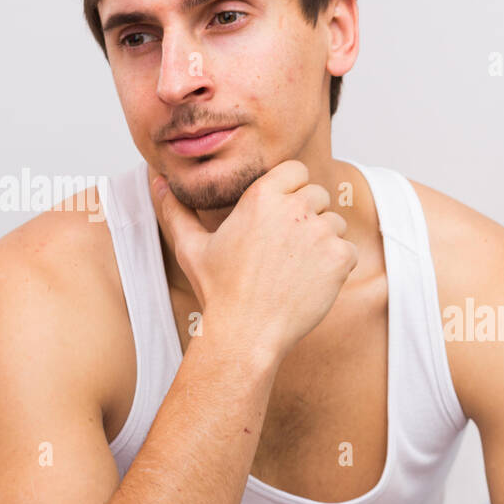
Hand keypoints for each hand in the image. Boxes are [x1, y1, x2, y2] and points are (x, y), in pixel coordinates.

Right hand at [148, 160, 356, 361]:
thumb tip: (155, 181)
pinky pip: (348, 251)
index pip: (296, 170)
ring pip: (335, 223)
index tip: (282, 215)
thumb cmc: (219, 292)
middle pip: (318, 195)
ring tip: (295, 269)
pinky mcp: (339, 258)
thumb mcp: (191, 247)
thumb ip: (175, 210)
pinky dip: (336, 266)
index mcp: (262, 196)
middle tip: (287, 250)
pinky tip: (310, 283)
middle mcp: (294, 208)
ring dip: (323, 241)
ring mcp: (320, 232)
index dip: (292, 189)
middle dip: (308, 216)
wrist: (246, 333)